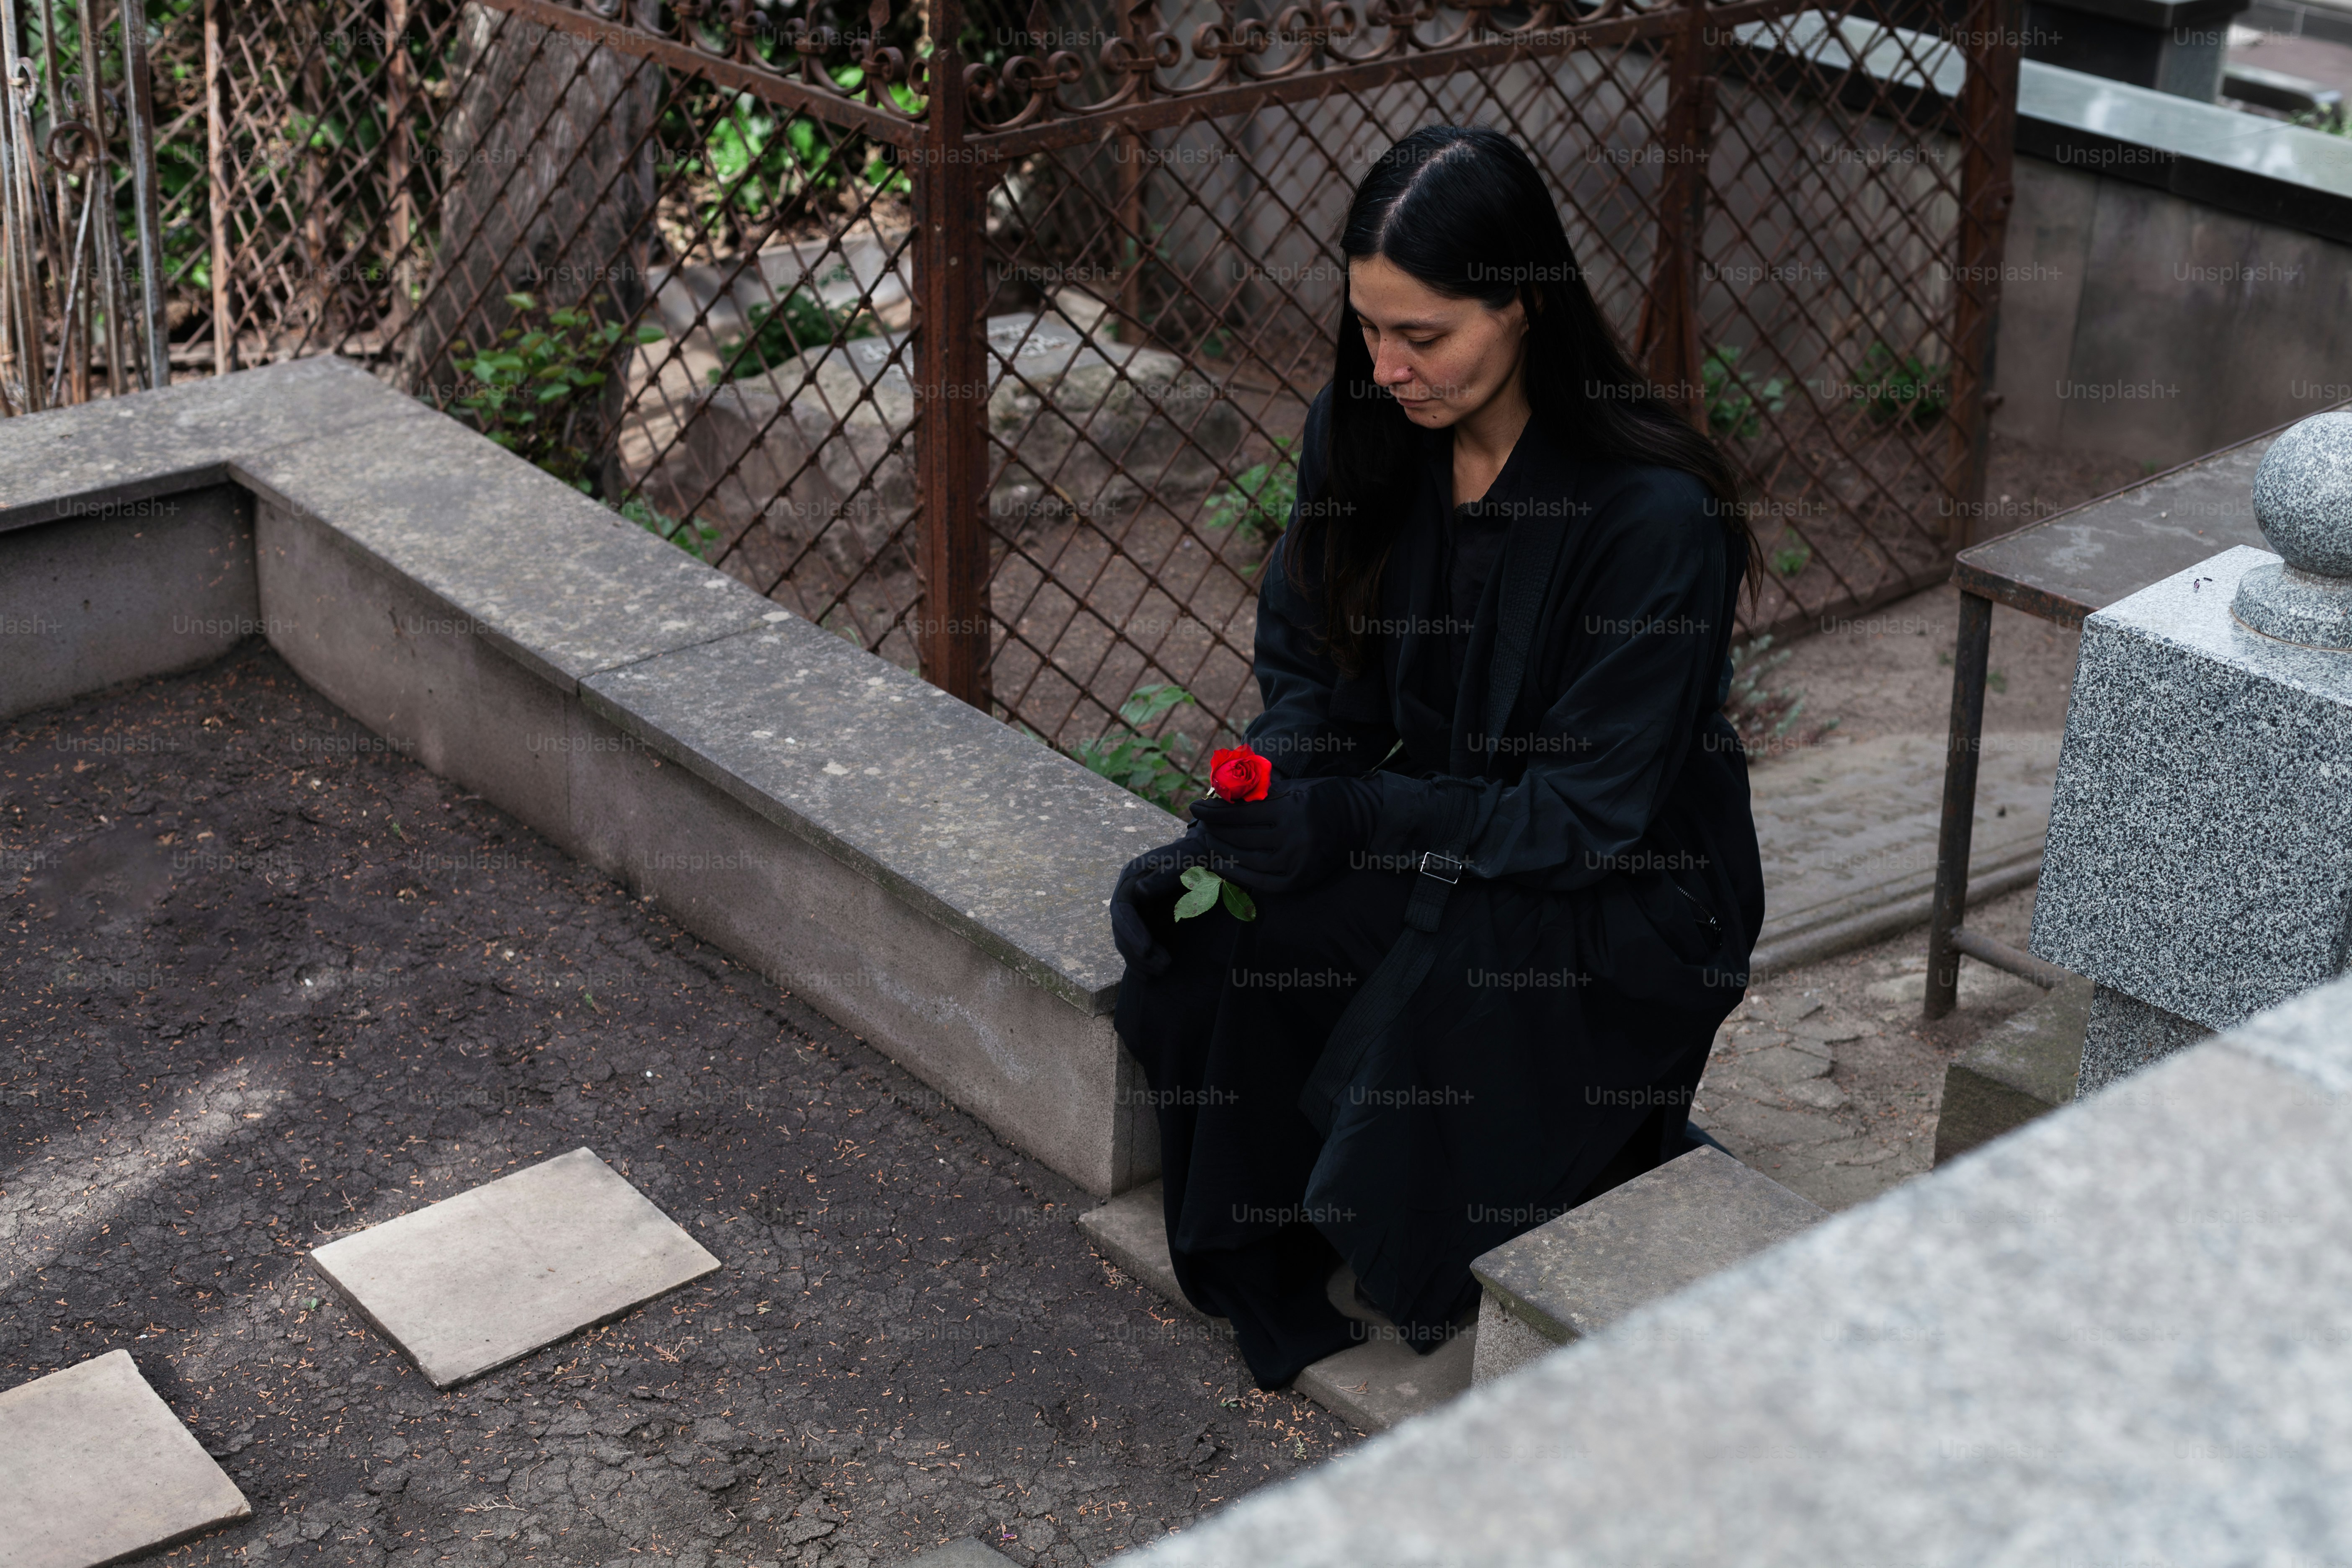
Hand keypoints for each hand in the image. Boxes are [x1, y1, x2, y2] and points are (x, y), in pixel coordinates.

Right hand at [1110, 826, 1211, 976]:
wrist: (1209, 858)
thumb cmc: (1198, 858)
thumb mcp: (1186, 864)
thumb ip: (1165, 876)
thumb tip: (1140, 892)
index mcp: (1132, 877)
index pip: (1122, 909)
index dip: (1130, 931)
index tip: (1146, 949)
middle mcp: (1130, 895)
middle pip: (1122, 929)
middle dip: (1138, 952)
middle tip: (1162, 966)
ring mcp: (1137, 910)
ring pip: (1128, 941)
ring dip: (1141, 960)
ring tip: (1162, 970)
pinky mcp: (1146, 923)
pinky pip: (1137, 946)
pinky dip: (1141, 962)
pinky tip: (1150, 977)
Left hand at [1189, 775, 1379, 894]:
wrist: (1363, 818)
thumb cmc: (1324, 795)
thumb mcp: (1294, 785)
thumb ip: (1260, 791)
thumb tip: (1223, 793)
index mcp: (1292, 808)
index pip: (1241, 813)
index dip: (1214, 811)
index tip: (1195, 807)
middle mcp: (1294, 837)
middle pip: (1241, 837)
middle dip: (1215, 831)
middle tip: (1200, 826)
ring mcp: (1298, 861)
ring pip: (1247, 860)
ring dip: (1222, 852)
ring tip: (1206, 843)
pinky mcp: (1301, 879)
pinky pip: (1260, 881)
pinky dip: (1238, 874)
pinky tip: (1222, 865)